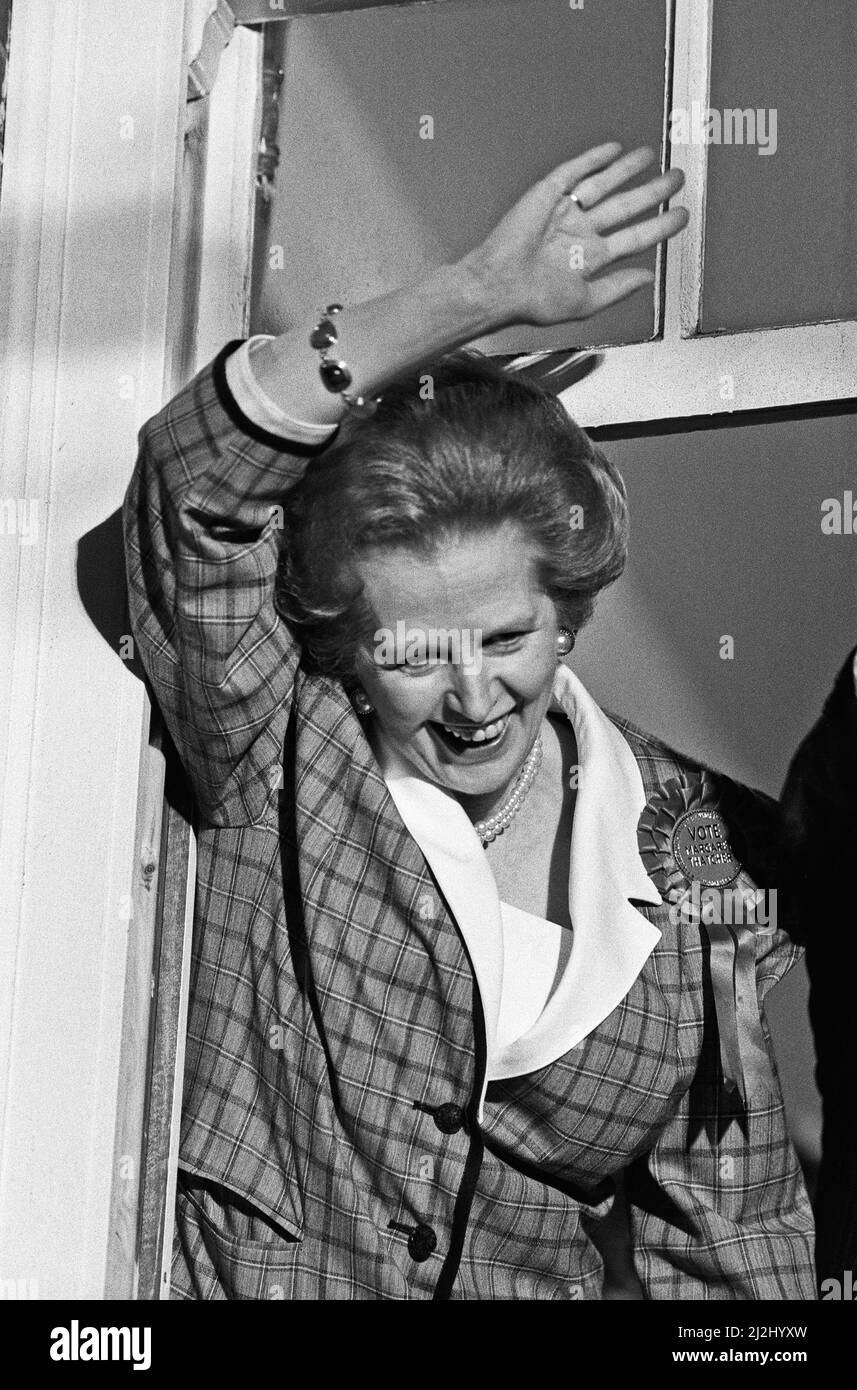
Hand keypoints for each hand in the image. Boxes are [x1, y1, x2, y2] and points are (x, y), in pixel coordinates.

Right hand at [459, 143, 687, 326]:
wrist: (500, 285)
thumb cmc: (534, 300)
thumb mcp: (585, 301)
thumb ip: (617, 288)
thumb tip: (648, 278)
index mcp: (590, 258)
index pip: (634, 237)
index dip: (660, 226)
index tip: (682, 215)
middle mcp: (580, 232)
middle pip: (625, 207)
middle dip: (653, 192)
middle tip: (676, 178)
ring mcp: (564, 211)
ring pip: (603, 185)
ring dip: (627, 170)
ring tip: (652, 155)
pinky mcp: (547, 194)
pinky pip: (573, 172)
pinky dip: (593, 159)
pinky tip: (614, 150)